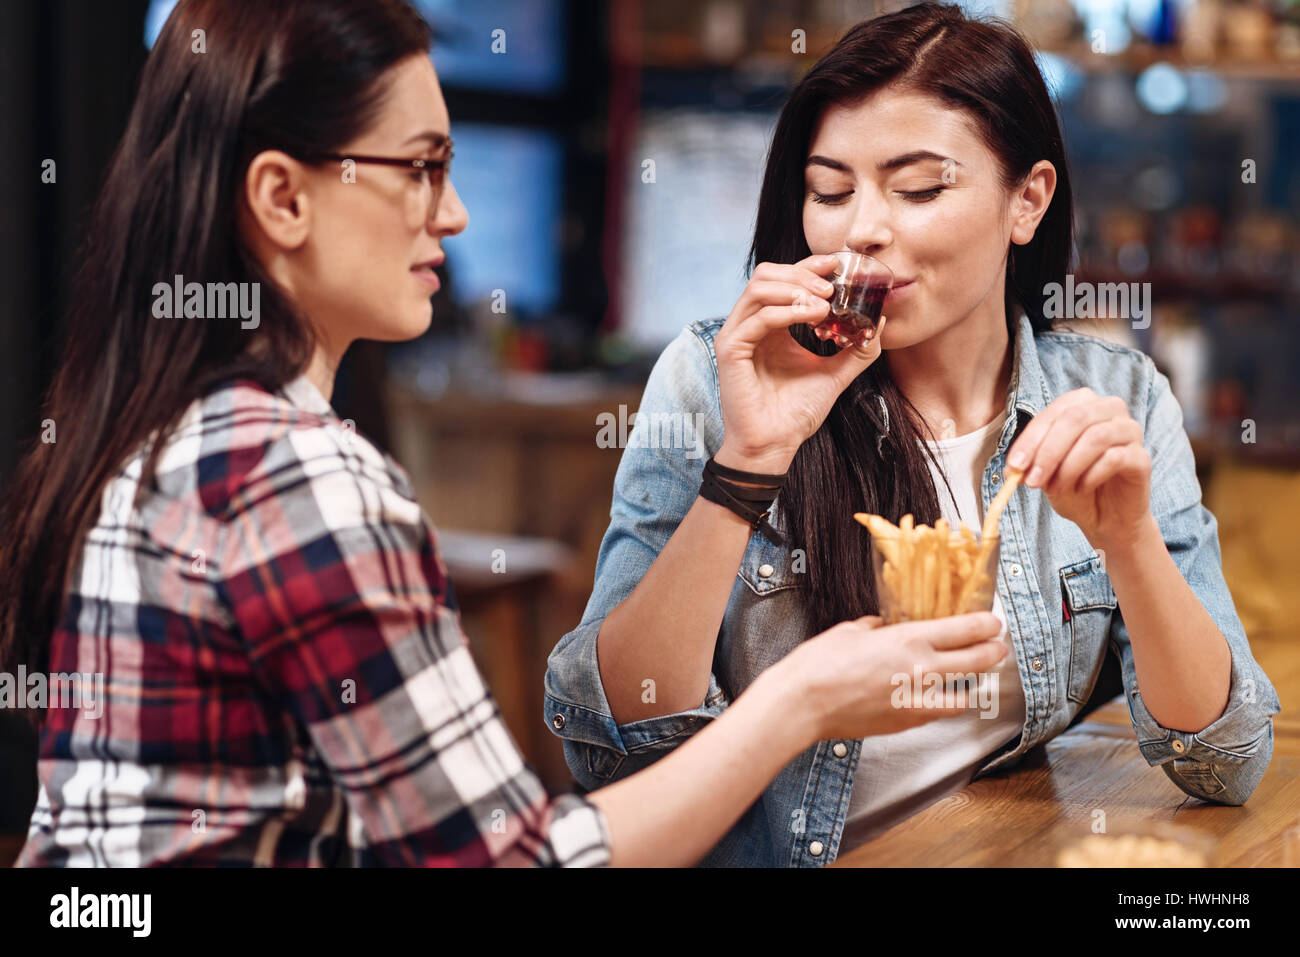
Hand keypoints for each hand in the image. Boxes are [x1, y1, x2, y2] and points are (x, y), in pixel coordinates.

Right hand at [714, 255, 886, 472]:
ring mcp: (737, 335)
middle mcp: (750, 325)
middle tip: (833, 290)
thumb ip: (856, 350)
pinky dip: (788, 311)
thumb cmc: (796, 413)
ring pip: (759, 287)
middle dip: (804, 274)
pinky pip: (758, 317)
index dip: (810, 265)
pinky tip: (812, 317)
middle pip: (768, 274)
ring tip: (825, 305)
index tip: (839, 264)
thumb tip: (880, 322)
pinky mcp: (731, 350)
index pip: (784, 279)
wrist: (775, 444)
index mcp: (769, 326)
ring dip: (797, 289)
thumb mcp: (834, 374)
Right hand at [779, 612, 1005, 740]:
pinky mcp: (906, 722)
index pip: (965, 630)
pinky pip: (938, 713)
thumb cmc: (820, 663)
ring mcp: (917, 700)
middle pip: (976, 661)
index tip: (994, 623)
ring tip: (971, 678)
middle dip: (993, 652)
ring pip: (964, 695)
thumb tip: (883, 626)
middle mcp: (922, 670)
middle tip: (998, 647)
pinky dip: (943, 704)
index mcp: (910, 639)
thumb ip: (876, 627)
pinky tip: (937, 698)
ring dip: (972, 685)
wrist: (804, 703)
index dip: (986, 626)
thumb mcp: (850, 631)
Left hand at [1006, 387, 1151, 551]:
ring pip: (1096, 437)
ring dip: (1069, 466)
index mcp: (1083, 404)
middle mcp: (1109, 409)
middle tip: (1032, 481)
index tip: (1014, 466)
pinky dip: (1091, 475)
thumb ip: (1030, 465)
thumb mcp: (1045, 475)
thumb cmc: (1074, 488)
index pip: (1054, 412)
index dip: (1031, 439)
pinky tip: (1082, 489)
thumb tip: (1012, 467)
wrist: (1106, 518)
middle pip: (1075, 418)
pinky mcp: (1142, 457)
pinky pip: (1115, 458)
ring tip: (1057, 489)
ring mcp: (1130, 431)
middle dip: (1048, 452)